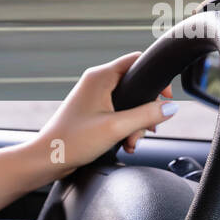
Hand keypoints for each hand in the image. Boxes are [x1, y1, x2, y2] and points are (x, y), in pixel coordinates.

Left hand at [29, 50, 176, 179]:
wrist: (47, 159)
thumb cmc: (73, 141)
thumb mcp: (116, 127)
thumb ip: (147, 115)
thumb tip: (172, 107)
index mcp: (100, 77)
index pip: (137, 61)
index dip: (155, 78)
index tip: (164, 98)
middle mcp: (96, 83)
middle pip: (136, 86)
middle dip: (145, 111)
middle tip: (145, 130)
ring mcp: (94, 98)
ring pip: (129, 104)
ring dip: (135, 124)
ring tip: (130, 142)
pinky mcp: (92, 112)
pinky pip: (118, 114)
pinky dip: (125, 128)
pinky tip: (124, 143)